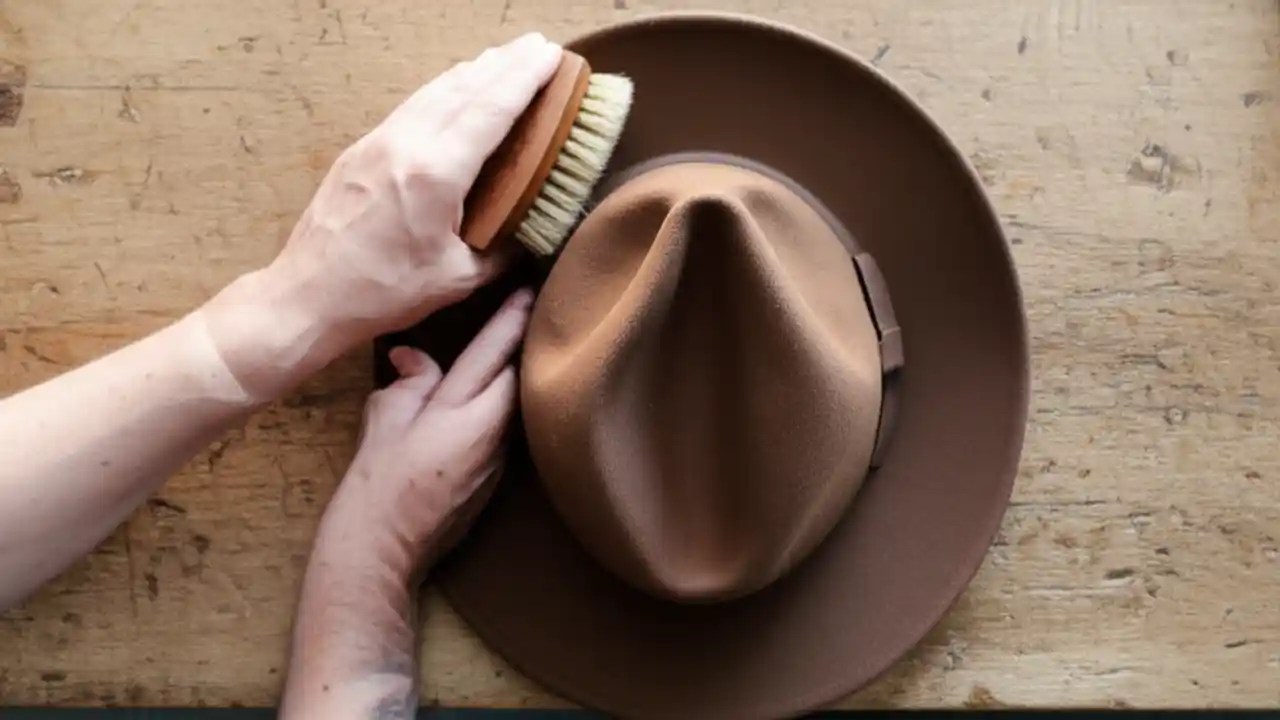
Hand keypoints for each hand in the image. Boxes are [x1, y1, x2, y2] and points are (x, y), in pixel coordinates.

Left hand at [201, 34, 561, 400]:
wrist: (308, 295)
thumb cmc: (383, 293)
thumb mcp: (458, 278)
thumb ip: (503, 251)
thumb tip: (534, 233)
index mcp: (435, 174)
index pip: (490, 110)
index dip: (525, 78)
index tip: (551, 54)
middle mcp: (405, 145)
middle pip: (464, 87)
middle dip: (505, 63)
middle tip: (538, 47)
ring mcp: (378, 142)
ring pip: (434, 90)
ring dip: (474, 70)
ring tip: (505, 58)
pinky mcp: (361, 150)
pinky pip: (412, 105)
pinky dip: (444, 89)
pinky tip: (457, 89)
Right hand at [314, 288, 531, 579]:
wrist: (383, 550)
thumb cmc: (376, 484)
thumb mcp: (384, 419)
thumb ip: (408, 379)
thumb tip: (414, 356)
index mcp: (462, 409)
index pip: (497, 351)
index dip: (515, 315)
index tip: (532, 285)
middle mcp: (492, 431)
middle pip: (521, 374)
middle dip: (526, 341)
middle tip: (534, 305)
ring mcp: (499, 457)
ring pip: (517, 402)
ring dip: (519, 374)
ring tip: (519, 342)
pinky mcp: (496, 477)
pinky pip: (507, 428)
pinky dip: (505, 405)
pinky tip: (499, 393)